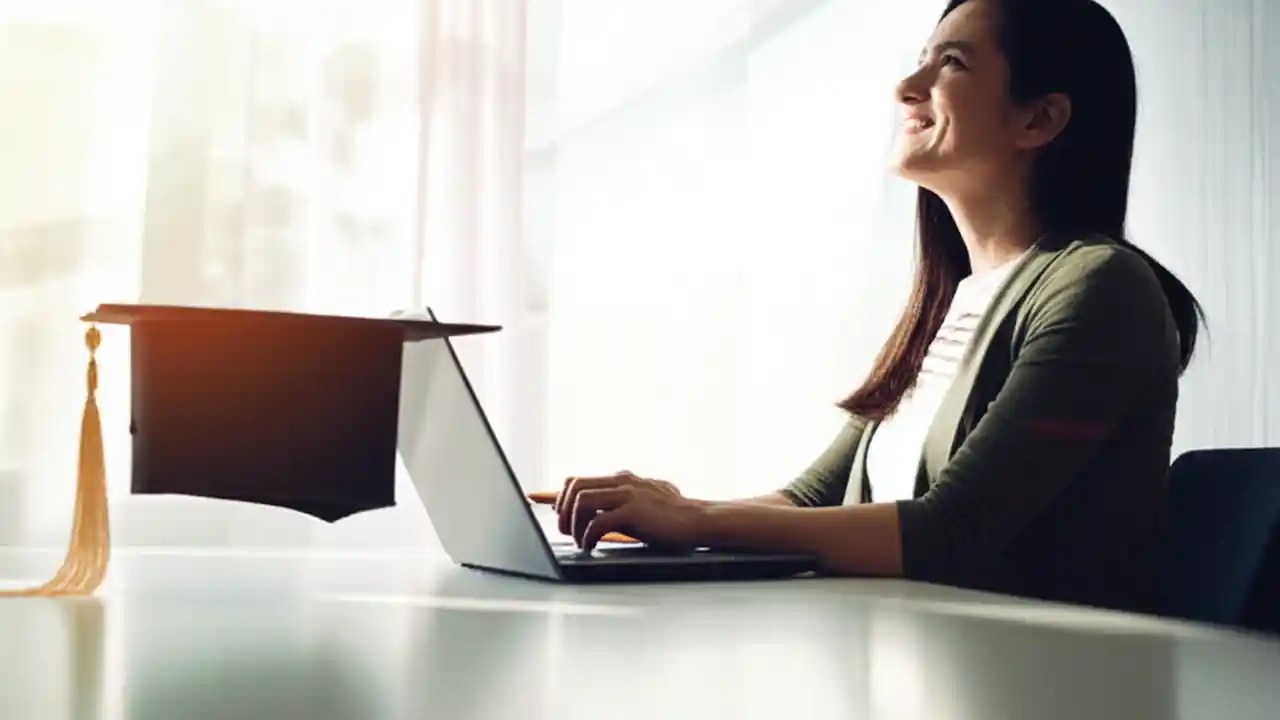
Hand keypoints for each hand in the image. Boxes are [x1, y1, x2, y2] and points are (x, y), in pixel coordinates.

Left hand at [555, 471, 700, 550]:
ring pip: (582, 500)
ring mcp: (627, 494)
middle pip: (575, 486)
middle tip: (565, 531)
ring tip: (579, 540)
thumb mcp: (645, 500)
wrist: (698, 520)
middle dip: (563, 510)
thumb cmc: (674, 517)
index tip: (562, 518)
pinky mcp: (633, 512)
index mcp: (622, 478)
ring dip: (573, 524)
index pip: (579, 480)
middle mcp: (622, 481)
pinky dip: (587, 536)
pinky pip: (597, 521)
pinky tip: (591, 546)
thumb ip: (625, 500)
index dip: (563, 499)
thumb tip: (601, 512)